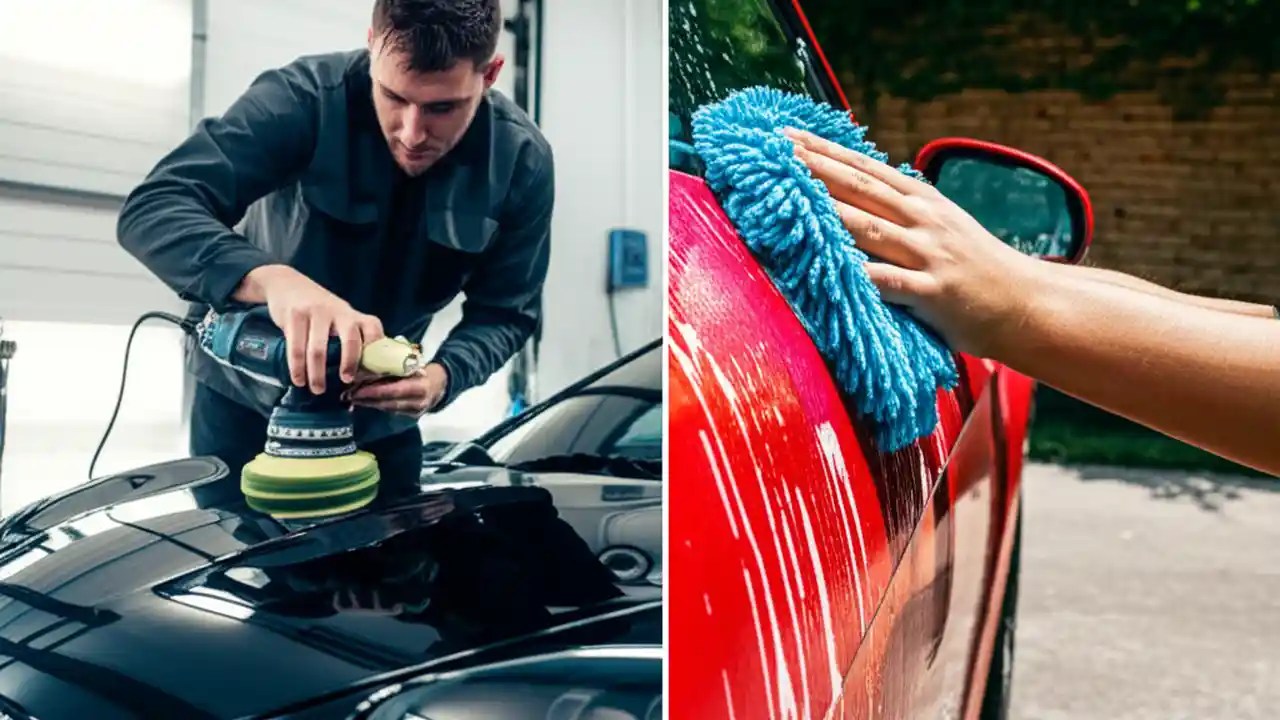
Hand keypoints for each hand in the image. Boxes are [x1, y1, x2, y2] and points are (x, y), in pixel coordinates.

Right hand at [240, 265, 384, 392]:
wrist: (286, 284)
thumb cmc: (318, 310)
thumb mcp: (339, 317)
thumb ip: (352, 337)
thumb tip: (365, 372)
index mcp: (353, 315)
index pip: (373, 329)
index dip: (376, 349)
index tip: (372, 371)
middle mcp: (339, 311)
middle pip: (350, 339)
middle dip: (349, 363)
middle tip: (346, 381)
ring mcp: (316, 312)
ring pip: (319, 349)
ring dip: (317, 373)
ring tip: (316, 389)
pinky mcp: (295, 315)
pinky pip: (296, 347)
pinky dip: (297, 367)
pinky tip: (298, 379)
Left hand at [345, 362, 448, 416]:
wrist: (439, 385)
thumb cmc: (422, 369)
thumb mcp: (413, 363)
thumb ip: (396, 364)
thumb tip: (369, 359)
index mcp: (422, 386)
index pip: (395, 390)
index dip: (375, 391)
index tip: (357, 388)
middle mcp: (419, 402)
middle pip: (388, 402)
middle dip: (366, 399)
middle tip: (347, 394)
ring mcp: (414, 412)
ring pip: (387, 408)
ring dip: (367, 403)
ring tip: (350, 398)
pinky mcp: (409, 416)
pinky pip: (389, 410)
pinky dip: (374, 405)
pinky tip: (362, 401)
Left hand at [784, 127, 1041, 356]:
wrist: (1026, 302)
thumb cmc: (974, 267)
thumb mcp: (940, 224)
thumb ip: (900, 209)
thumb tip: (853, 192)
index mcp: (920, 199)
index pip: (863, 167)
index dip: (823, 150)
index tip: (784, 134)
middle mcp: (922, 218)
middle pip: (857, 188)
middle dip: (812, 169)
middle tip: (771, 152)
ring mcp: (927, 253)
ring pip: (866, 228)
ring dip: (824, 212)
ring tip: (785, 200)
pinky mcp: (932, 291)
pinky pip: (886, 282)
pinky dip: (856, 274)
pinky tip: (825, 268)